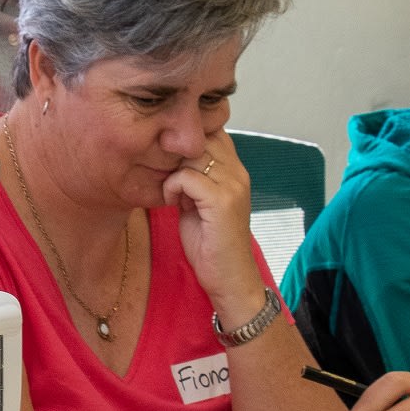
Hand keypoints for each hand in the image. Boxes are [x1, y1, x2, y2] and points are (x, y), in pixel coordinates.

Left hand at [157, 132, 265, 319]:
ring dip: (174, 172)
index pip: (212, 132)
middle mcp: (239, 172)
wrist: (228, 278)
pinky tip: (173, 204)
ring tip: (174, 195)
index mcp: (236, 170)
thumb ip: (192, 178)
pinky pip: (186, 177)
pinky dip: (172, 187)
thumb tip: (169, 157)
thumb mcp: (199, 202)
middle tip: (170, 183)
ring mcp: (233, 185)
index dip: (187, 142)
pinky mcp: (222, 201)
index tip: (172, 166)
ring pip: (192, 154)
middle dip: (176, 156)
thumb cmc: (210, 244)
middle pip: (201, 138)